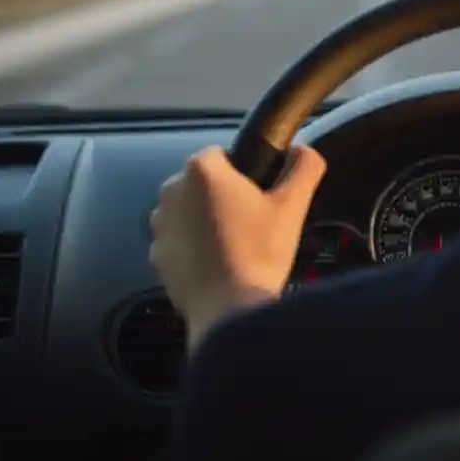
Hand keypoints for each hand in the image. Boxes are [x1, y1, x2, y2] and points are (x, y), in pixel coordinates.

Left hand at [150, 145, 326, 350]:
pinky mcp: (156, 256)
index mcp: (201, 171)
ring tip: (234, 245)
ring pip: (188, 211)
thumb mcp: (293, 205)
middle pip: (202, 183)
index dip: (243, 172)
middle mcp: (171, 192)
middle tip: (252, 222)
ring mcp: (159, 226)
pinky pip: (178, 241)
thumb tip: (302, 149)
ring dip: (205, 219)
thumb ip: (304, 166)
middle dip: (222, 196)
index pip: (220, 154)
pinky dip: (193, 247)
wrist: (230, 311)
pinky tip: (217, 264)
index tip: (260, 197)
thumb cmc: (261, 251)